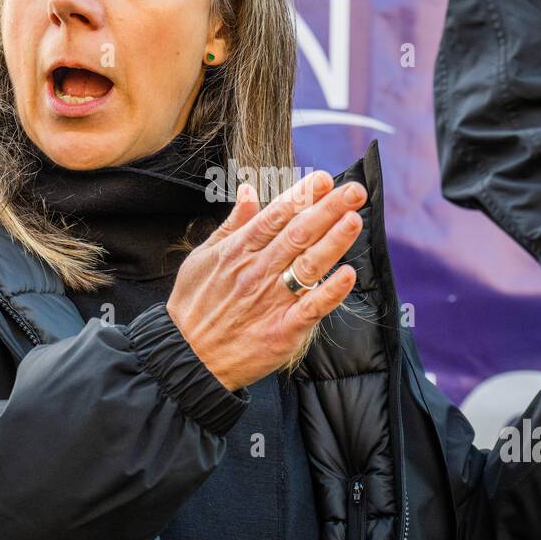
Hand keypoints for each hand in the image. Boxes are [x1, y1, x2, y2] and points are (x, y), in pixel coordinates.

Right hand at [166, 170, 364, 390]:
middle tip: (354, 191)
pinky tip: (348, 275)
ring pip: (309, 265)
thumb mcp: (201, 258)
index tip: (325, 180)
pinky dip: (330, 292)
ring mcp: (271, 301)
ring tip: (354, 219)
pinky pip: (311, 308)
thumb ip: (231, 224)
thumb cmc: (193, 307)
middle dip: (329, 210)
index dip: (302, 196)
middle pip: (299, 234)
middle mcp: (258, 272)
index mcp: (238, 251)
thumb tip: (249, 192)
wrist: (186, 358)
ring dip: (334, 241)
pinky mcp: (283, 330)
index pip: (276, 216)